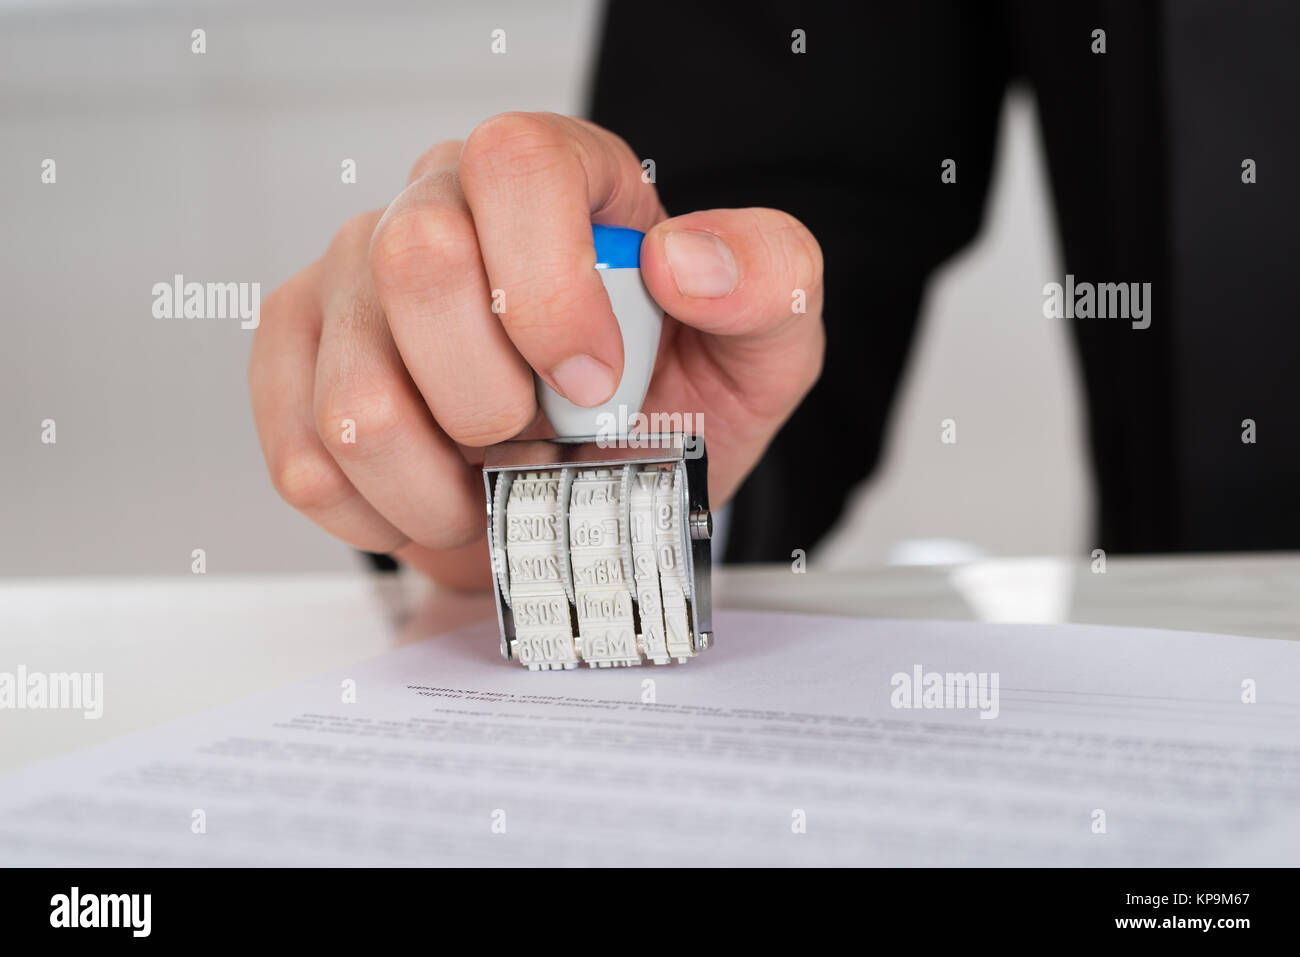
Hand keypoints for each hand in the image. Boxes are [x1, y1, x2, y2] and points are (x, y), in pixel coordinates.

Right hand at [249, 112, 823, 587]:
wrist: (596, 475)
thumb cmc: (670, 396)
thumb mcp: (763, 343)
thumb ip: (768, 282)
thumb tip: (685, 260)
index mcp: (549, 174)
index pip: (515, 165)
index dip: (551, 287)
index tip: (595, 379)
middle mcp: (431, 206)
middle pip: (415, 267)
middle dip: (496, 403)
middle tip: (543, 440)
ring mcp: (345, 282)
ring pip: (355, 403)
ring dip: (447, 487)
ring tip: (495, 479)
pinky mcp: (295, 362)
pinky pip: (307, 466)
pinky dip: (390, 517)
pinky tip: (439, 492)